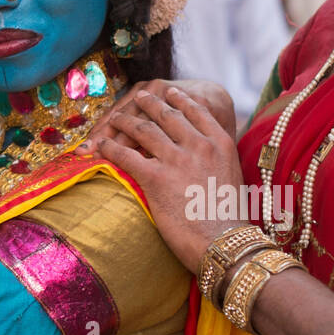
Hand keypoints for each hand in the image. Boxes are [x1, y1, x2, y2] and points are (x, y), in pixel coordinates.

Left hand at [79, 87, 244, 271]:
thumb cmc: (229, 218)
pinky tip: (101, 145)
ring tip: (115, 118)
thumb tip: (206, 156)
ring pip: (143, 129)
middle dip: (149, 103)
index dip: (180, 99)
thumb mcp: (232, 176)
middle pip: (167, 115)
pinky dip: (110, 148)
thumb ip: (218, 159)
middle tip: (139, 96)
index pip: (197, 110)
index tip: (170, 91)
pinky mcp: (156, 178)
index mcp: (221, 143)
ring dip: (124, 121)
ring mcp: (177, 159)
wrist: (224, 243)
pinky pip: (125, 155)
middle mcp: (199, 145)